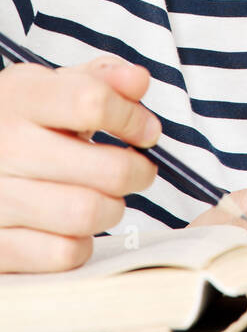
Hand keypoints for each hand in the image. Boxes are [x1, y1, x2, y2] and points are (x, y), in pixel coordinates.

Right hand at [0, 55, 160, 271]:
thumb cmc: (20, 123)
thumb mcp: (52, 87)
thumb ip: (101, 78)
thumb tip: (138, 82)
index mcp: (20, 97)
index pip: (93, 102)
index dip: (133, 118)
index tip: (146, 130)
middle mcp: (4, 146)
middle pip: (107, 170)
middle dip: (137, 172)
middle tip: (137, 170)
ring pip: (88, 214)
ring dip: (111, 209)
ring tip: (105, 197)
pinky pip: (64, 253)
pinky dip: (80, 243)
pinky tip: (70, 226)